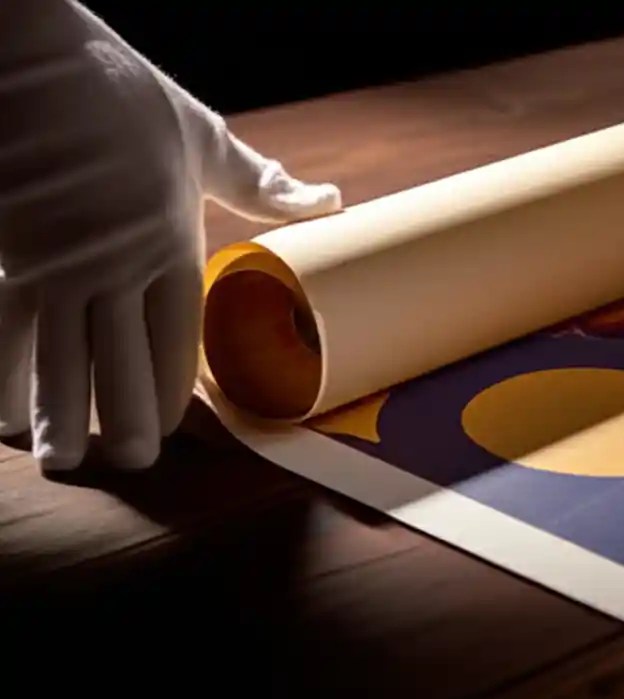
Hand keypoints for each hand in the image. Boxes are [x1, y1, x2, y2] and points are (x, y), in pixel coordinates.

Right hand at [0, 1, 340, 471]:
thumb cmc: (116, 90)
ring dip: (58, 412)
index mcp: (168, 241)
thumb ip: (261, 182)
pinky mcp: (0, 251)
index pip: (176, 334)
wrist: (25, 49)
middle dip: (124, 418)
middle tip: (130, 465)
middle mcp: (111, 262)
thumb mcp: (200, 135)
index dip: (177, 386)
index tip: (179, 430)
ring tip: (63, 461)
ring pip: (55, 354)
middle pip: (119, 358)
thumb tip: (331, 199)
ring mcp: (48, 259)